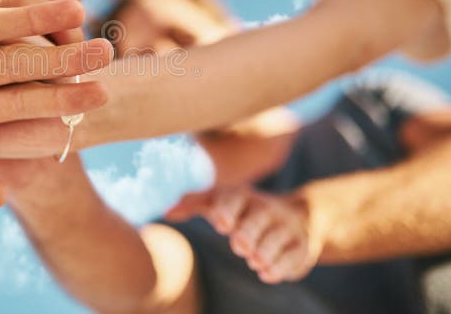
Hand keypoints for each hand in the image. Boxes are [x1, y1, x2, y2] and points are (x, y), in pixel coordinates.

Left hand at [165, 186, 320, 283]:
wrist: (298, 215)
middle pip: (258, 218)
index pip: (235, 198)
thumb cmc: (244, 211)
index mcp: (244, 196)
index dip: (227, 209)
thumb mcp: (221, 202)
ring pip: (277, 238)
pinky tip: (267, 274)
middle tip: (240, 246)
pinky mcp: (303, 247)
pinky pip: (295, 257)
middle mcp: (266, 209)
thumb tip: (166, 212)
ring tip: (255, 261)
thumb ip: (194, 204)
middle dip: (249, 232)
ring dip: (266, 251)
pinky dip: (282, 267)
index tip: (220, 223)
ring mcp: (286, 227)